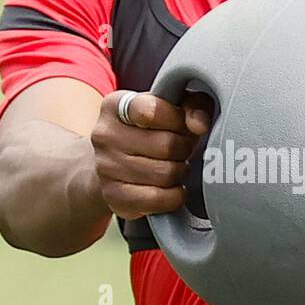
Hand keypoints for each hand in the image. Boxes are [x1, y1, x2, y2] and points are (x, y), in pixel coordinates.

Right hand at [90, 89, 213, 219]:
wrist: (117, 163)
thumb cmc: (152, 131)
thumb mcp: (175, 108)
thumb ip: (194, 107)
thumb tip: (199, 125)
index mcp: (116, 105)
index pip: (152, 110)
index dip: (177, 119)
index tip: (181, 124)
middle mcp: (104, 135)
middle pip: (166, 145)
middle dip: (182, 149)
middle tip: (179, 149)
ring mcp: (105, 167)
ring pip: (165, 174)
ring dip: (179, 172)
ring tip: (172, 166)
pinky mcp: (113, 196)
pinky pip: (158, 199)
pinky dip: (174, 196)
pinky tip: (170, 187)